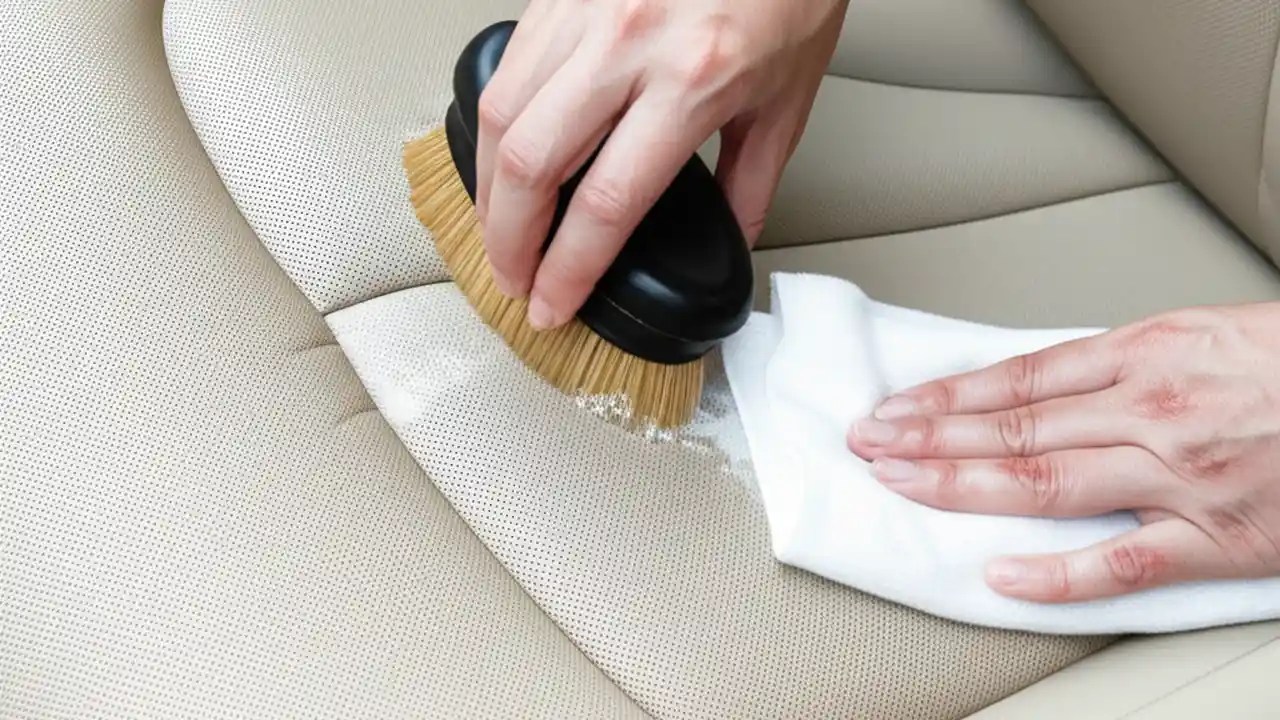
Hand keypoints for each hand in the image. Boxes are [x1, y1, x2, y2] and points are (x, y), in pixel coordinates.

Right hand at [474, 0, 847, 328]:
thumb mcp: (788, 97)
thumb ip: (752, 182)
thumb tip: (731, 239)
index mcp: (692, 80)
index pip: (606, 203)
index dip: (568, 268)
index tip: (551, 304)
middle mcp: (627, 42)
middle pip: (529, 165)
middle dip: (507, 240)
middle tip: (512, 278)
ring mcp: (585, 9)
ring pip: (499, 113)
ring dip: (488, 187)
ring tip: (500, 230)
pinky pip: (508, 65)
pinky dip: (494, 123)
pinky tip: (505, 155)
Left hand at [847, 304, 1279, 602]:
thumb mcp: (1195, 334)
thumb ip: (1114, 364)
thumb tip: (1034, 386)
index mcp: (1144, 354)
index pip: (1015, 379)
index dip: (944, 396)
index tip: (891, 407)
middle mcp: (1148, 412)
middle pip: (1012, 429)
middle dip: (928, 437)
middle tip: (867, 445)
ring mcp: (1178, 477)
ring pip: (1045, 483)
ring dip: (961, 485)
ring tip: (900, 485)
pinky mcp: (1216, 538)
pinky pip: (1122, 562)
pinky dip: (1057, 572)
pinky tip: (1000, 574)